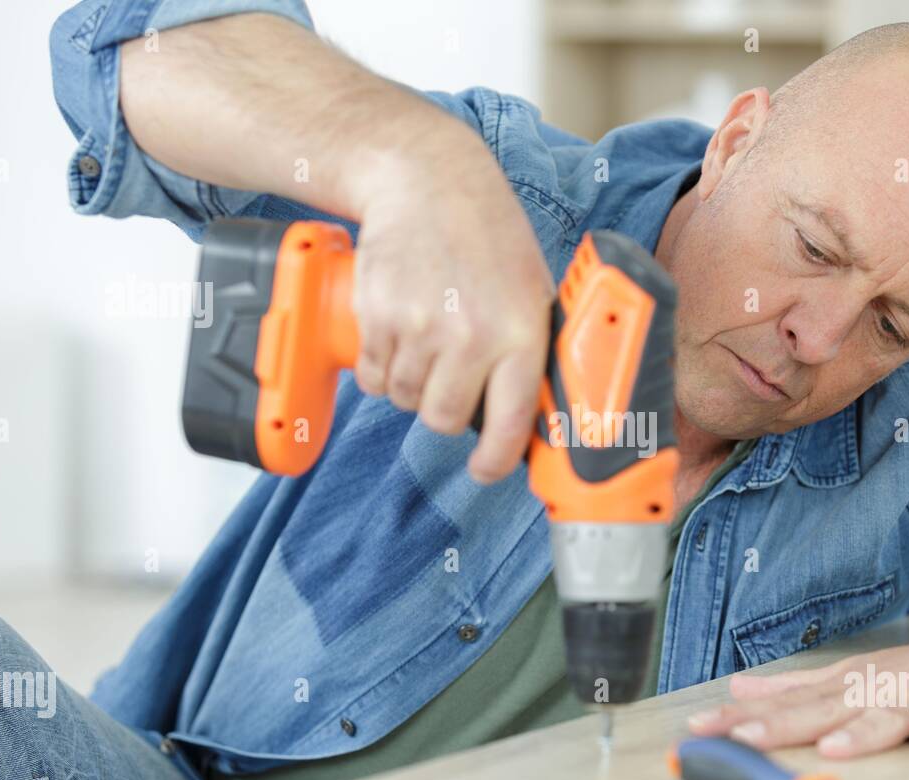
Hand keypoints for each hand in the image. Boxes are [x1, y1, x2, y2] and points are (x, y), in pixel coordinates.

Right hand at [345, 129, 554, 482]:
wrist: (427, 182)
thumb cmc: (489, 238)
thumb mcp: (532, 290)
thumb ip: (531, 350)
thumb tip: (537, 415)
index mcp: (519, 334)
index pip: (507, 424)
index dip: (494, 461)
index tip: (483, 469)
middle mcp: (469, 338)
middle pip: (443, 419)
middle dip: (443, 409)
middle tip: (448, 376)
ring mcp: (418, 329)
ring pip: (405, 400)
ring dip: (410, 385)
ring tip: (424, 339)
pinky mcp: (376, 318)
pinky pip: (372, 377)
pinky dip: (379, 367)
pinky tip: (396, 332)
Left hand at [687, 627, 908, 762]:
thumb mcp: (849, 676)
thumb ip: (795, 688)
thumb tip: (740, 688)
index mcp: (844, 685)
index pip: (783, 704)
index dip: (740, 717)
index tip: (698, 730)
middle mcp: (874, 688)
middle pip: (820, 710)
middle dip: (778, 725)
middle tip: (739, 739)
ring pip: (885, 718)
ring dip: (860, 733)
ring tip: (831, 748)